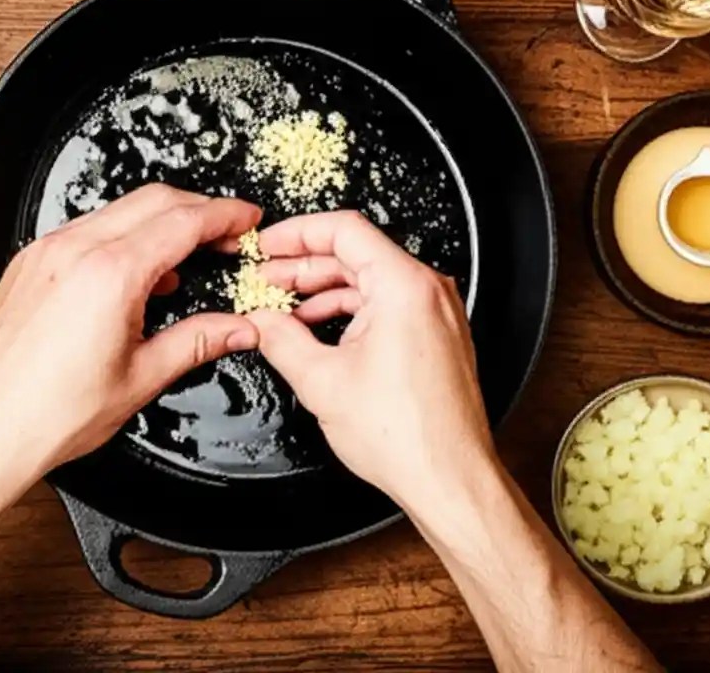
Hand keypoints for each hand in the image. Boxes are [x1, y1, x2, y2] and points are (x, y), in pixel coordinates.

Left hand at [0, 184, 261, 501]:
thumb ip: (197, 342)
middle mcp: (72, 251)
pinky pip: (84, 230)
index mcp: (108, 275)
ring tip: (185, 256)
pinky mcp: (26, 265)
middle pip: (153, 200)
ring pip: (117, 211)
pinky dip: (120, 236)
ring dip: (159, 221)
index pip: (183, 221)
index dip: (224, 215)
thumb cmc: (49, 416)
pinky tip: (135, 272)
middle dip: (198, 208)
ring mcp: (44, 254)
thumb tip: (238, 328)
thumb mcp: (141, 379)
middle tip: (227, 232)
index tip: (246, 219)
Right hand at [246, 211, 492, 505]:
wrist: (449, 478)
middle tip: (265, 280)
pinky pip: (387, 306)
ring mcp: (437, 314)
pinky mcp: (437, 336)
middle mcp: (428, 292)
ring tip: (284, 310)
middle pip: (356, 254)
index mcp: (404, 287)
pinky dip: (350, 312)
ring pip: (370, 282)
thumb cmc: (405, 436)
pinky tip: (319, 331)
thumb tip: (260, 321)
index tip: (269, 245)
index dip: (296, 233)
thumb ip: (281, 340)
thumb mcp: (322, 382)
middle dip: (304, 266)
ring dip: (324, 291)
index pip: (344, 230)